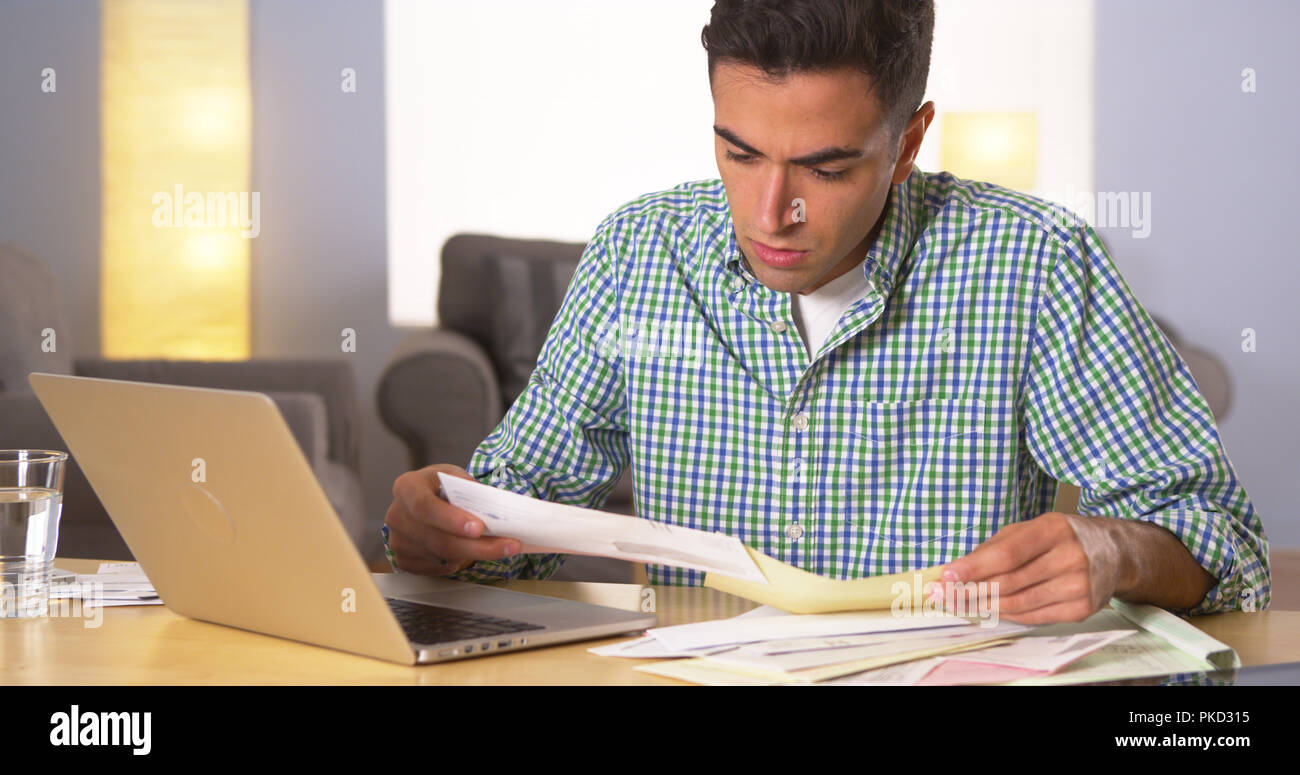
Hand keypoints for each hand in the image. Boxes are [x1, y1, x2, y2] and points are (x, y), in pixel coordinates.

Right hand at [384, 463, 520, 575]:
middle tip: (509, 546)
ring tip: (500, 547)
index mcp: (407, 487)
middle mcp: (397, 515)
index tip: (479, 528)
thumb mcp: (455, 477)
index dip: (451, 519)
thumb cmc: (440, 486)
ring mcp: (398, 540)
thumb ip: (470, 489)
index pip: (425, 506)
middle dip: (477, 546)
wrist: (425, 498)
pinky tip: (468, 552)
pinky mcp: (403, 559)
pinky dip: (458, 563)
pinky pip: (437, 568)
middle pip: (438, 539)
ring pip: (443, 556)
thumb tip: (494, 509)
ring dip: (476, 555)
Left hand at [936, 512, 1124, 624]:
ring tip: (960, 603)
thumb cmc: (1062, 537)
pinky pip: (1034, 616)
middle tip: (944, 595)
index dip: (974, 567)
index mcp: (1054, 529)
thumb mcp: (1030, 528)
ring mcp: (1079, 585)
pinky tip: (991, 609)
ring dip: (984, 606)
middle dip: (970, 591)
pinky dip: (1008, 614)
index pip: (1007, 553)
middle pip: (1009, 582)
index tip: (947, 576)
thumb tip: (959, 569)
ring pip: (1019, 604)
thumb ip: (995, 546)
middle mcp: (1070, 557)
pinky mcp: (1082, 609)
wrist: (1113, 552)